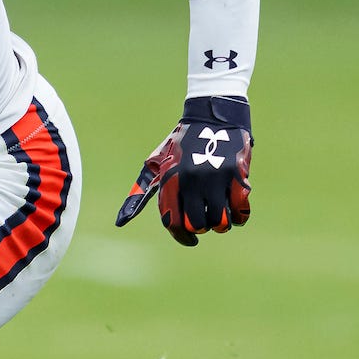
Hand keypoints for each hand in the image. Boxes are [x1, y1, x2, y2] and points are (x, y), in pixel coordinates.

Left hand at [115, 96, 253, 245]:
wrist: (211, 118)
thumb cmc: (180, 146)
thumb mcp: (156, 166)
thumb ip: (139, 195)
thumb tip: (119, 223)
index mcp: (169, 180)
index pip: (173, 222)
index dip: (182, 236)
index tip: (190, 240)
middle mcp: (190, 181)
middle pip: (197, 224)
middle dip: (201, 228)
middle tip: (204, 222)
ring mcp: (214, 178)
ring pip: (219, 221)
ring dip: (221, 225)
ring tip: (220, 219)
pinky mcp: (236, 175)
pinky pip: (240, 210)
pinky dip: (239, 217)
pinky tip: (235, 213)